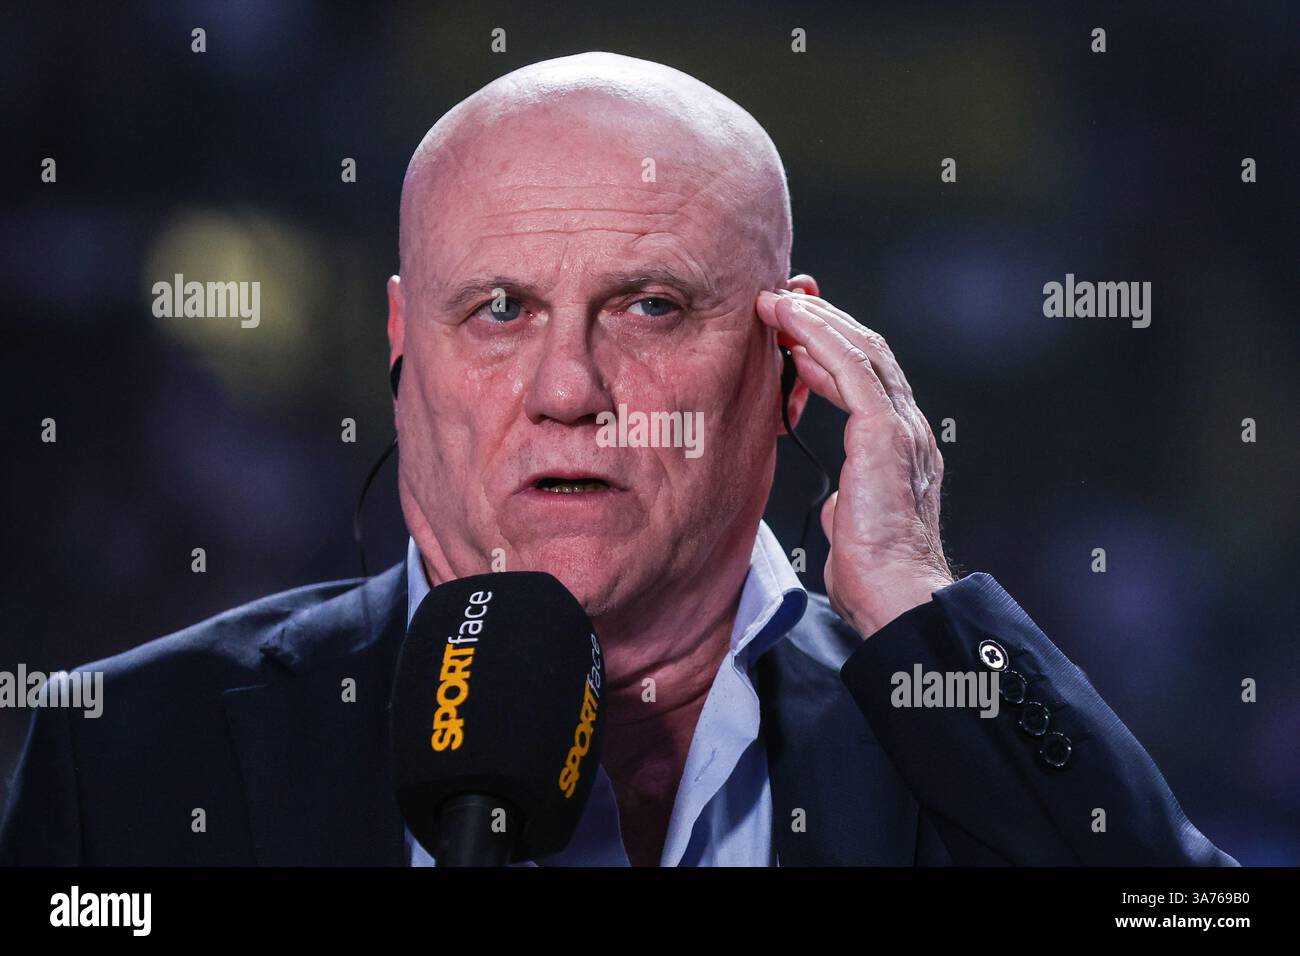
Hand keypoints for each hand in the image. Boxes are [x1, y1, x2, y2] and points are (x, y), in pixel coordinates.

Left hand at [756, 278, 953, 636]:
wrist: (894, 593)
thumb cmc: (874, 571)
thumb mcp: (854, 523)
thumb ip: (851, 501)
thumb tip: (841, 501)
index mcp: (901, 446)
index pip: (869, 378)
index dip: (831, 348)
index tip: (794, 333)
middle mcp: (909, 428)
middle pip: (869, 352)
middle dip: (824, 321)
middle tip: (783, 301)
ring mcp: (901, 427)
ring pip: (862, 350)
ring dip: (817, 321)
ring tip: (779, 303)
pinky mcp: (885, 433)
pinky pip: (854, 369)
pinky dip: (822, 340)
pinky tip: (793, 327)